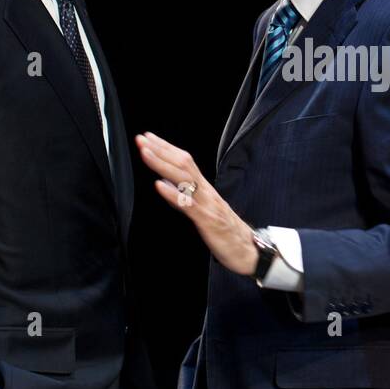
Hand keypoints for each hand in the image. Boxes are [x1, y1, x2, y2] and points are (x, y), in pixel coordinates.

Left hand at [134, 132, 257, 275]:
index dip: (166, 148)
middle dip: (160, 150)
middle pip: (183, 164)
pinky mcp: (207, 220)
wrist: (247, 250)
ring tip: (146, 153)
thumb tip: (166, 182)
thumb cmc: (225, 231)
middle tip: (141, 139)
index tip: (148, 138)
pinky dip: (173, 194)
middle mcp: (206, 191)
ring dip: (162, 164)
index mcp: (204, 188)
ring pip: (184, 179)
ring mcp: (207, 204)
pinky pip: (189, 205)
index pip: (184, 161)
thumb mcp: (204, 209)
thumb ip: (186, 194)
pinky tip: (159, 186)